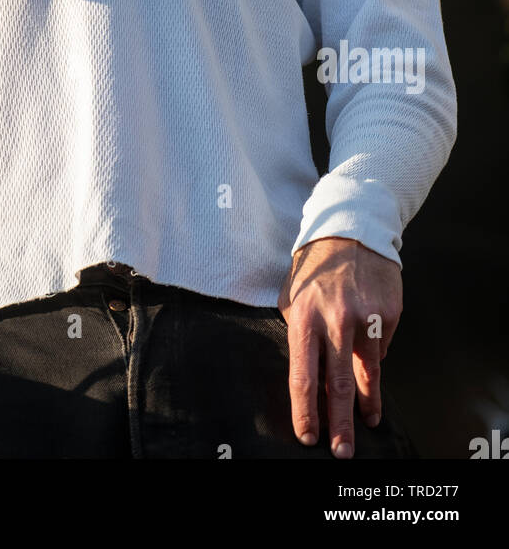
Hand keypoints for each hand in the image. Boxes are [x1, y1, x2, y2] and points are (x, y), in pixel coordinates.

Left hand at [277, 236, 401, 457]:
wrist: (351, 229)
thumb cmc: (314, 267)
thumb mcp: (292, 295)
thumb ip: (298, 332)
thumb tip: (305, 374)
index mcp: (304, 317)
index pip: (303, 376)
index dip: (305, 411)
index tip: (308, 436)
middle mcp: (335, 319)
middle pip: (338, 385)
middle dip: (340, 424)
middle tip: (343, 451)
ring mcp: (366, 317)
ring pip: (367, 373)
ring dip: (368, 402)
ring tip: (370, 421)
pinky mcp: (388, 314)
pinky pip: (380, 347)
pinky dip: (374, 354)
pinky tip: (368, 347)